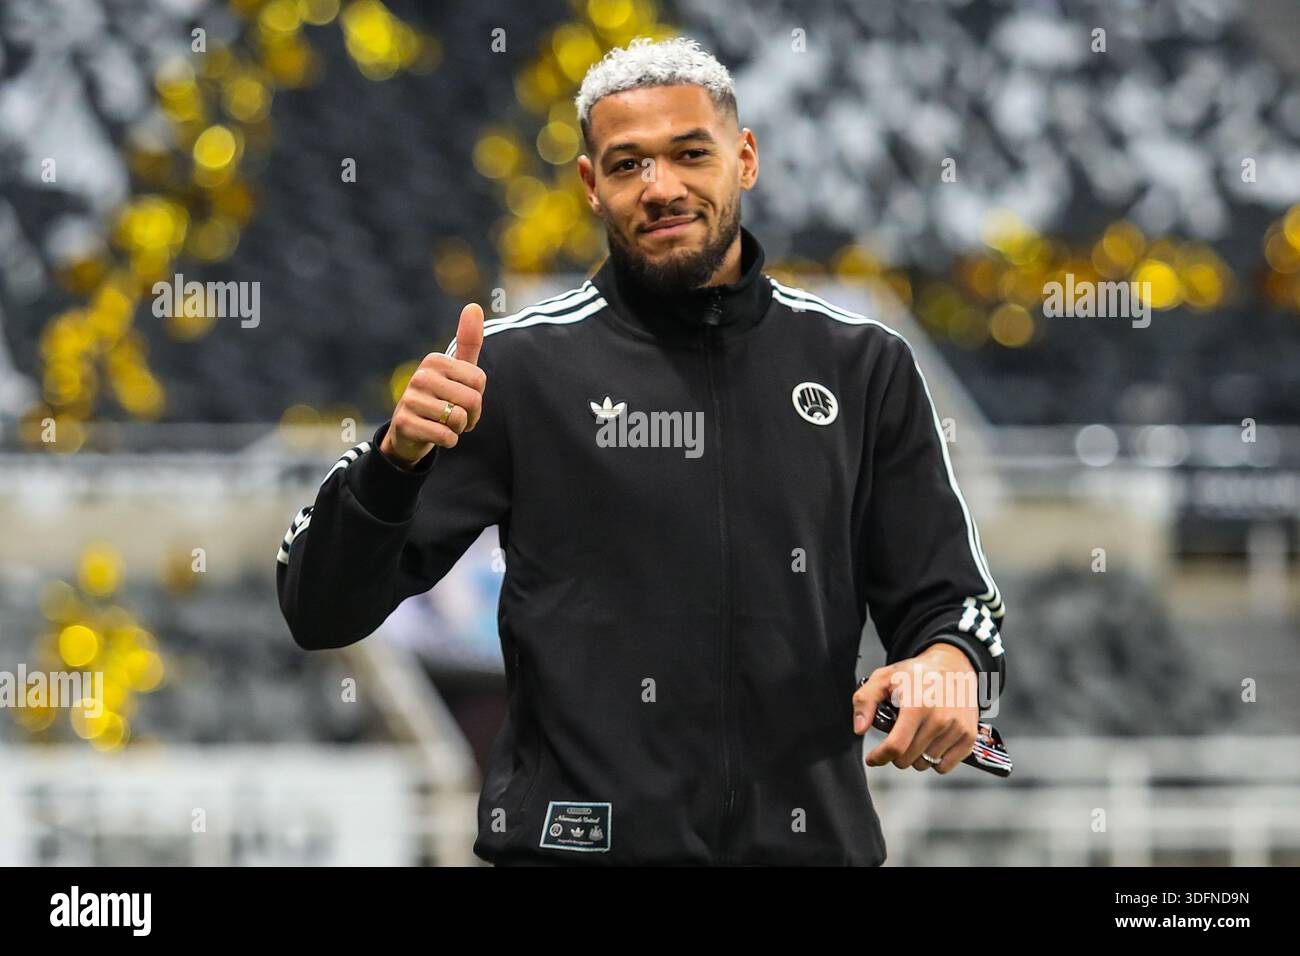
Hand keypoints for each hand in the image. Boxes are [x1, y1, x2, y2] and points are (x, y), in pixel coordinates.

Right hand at [380, 303, 486, 466]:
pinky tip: (435, 434)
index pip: (479, 381)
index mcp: (435, 361)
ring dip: (458, 429)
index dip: (478, 397)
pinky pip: (446, 436)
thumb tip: (473, 306)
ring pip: (459, 419)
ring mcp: (410, 399)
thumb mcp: (456, 370)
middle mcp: (420, 376)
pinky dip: (448, 441)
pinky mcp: (405, 423)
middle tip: (456, 417)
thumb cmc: (440, 398)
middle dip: (471, 416)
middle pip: (472, 400)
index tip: (462, 400)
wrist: (409, 431)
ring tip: (443, 424)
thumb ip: (468, 342)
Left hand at [852, 643, 978, 773]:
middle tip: (897, 739)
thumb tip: (859, 728)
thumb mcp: (884, 678)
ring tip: (915, 736)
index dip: (879, 757)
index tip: (873, 759)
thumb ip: (865, 700)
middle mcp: (939, 719)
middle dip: (896, 754)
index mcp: (917, 705)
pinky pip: (945, 765)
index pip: (895, 746)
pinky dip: (935, 761)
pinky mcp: (968, 735)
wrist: (953, 665)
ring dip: (916, 756)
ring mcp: (956, 728)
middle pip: (909, 758)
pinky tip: (930, 744)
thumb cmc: (916, 673)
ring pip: (926, 763)